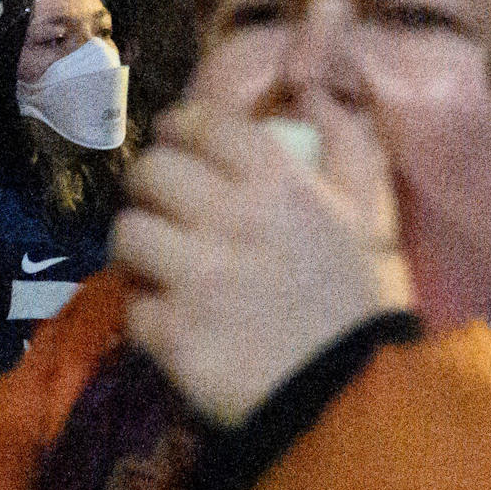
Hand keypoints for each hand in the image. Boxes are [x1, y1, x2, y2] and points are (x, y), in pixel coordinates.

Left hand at [114, 95, 411, 424]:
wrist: (349, 396)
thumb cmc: (353, 300)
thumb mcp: (363, 214)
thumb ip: (343, 147)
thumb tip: (313, 93)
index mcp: (279, 182)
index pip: (202, 124)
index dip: (179, 129)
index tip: (177, 144)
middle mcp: (232, 218)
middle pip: (149, 171)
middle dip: (149, 187)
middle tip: (160, 207)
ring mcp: (197, 276)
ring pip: (127, 232)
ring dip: (137, 248)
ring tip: (155, 263)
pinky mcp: (173, 333)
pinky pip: (131, 305)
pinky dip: (145, 313)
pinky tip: (168, 319)